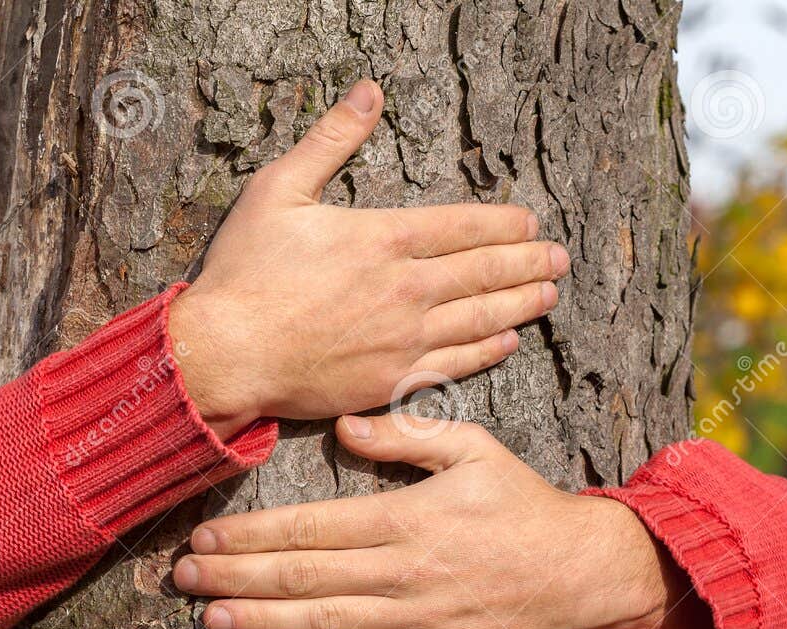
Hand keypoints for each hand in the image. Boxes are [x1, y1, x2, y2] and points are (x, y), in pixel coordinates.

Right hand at [169, 79, 568, 440]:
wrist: (227, 353)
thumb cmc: (245, 273)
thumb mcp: (278, 189)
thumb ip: (331, 140)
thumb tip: (368, 91)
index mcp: (385, 238)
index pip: (464, 226)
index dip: (504, 223)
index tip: (529, 222)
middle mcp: (406, 288)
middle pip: (484, 271)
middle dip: (527, 262)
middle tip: (559, 258)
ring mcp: (404, 338)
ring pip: (480, 317)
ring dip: (520, 304)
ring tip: (549, 294)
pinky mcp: (392, 379)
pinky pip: (454, 363)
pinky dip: (487, 350)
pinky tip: (508, 340)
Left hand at [171, 414, 714, 628]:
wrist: (582, 569)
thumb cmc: (521, 504)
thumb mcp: (474, 449)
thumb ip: (408, 436)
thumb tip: (345, 427)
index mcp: (406, 517)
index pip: (310, 527)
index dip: (251, 534)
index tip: (204, 537)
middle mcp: (404, 569)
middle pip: (304, 574)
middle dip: (236, 576)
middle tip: (182, 581)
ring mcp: (419, 615)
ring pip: (325, 619)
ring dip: (262, 619)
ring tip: (211, 618)